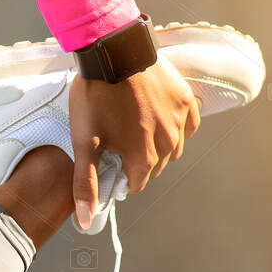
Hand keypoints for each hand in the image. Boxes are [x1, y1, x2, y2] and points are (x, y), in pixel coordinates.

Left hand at [68, 56, 200, 228]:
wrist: (113, 50)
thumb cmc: (95, 96)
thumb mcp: (84, 143)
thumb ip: (86, 184)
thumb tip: (84, 221)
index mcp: (144, 158)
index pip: (136, 184)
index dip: (120, 177)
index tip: (108, 162)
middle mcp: (169, 143)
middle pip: (155, 166)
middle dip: (137, 161)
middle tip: (117, 142)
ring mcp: (180, 120)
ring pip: (172, 147)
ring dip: (156, 145)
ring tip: (134, 128)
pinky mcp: (186, 99)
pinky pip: (186, 124)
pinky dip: (175, 126)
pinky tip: (157, 117)